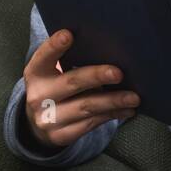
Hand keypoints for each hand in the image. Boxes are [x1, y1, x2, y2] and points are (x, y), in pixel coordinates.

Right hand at [23, 28, 139, 148]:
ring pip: (85, 107)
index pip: (43, 57)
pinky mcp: (61, 135)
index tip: (69, 34)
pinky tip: (127, 109)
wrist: (39, 122)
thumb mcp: (52, 72)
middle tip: (118, 73)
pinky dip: (112, 115)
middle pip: (71, 83)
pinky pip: (91, 124)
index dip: (54, 46)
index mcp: (36, 73)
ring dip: (113, 101)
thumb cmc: (56, 86)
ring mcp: (48, 119)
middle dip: (96, 76)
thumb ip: (71, 59)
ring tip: (134, 97)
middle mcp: (38, 96)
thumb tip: (110, 47)